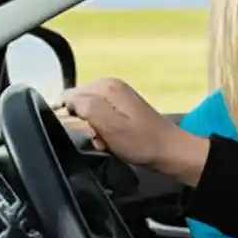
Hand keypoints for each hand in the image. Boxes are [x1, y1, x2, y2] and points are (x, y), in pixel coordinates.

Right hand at [60, 78, 209, 185]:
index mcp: (107, 86)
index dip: (72, 117)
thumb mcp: (110, 126)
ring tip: (108, 140)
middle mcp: (111, 86)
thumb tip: (69, 99)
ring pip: (88, 115)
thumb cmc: (142, 142)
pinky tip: (114, 141)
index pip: (69, 96)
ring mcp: (117, 97)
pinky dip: (103, 133)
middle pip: (78, 105)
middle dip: (83, 124)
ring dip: (94, 131)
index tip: (88, 130)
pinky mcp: (122, 110)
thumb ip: (86, 107)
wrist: (169, 151)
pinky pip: (100, 121)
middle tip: (100, 137)